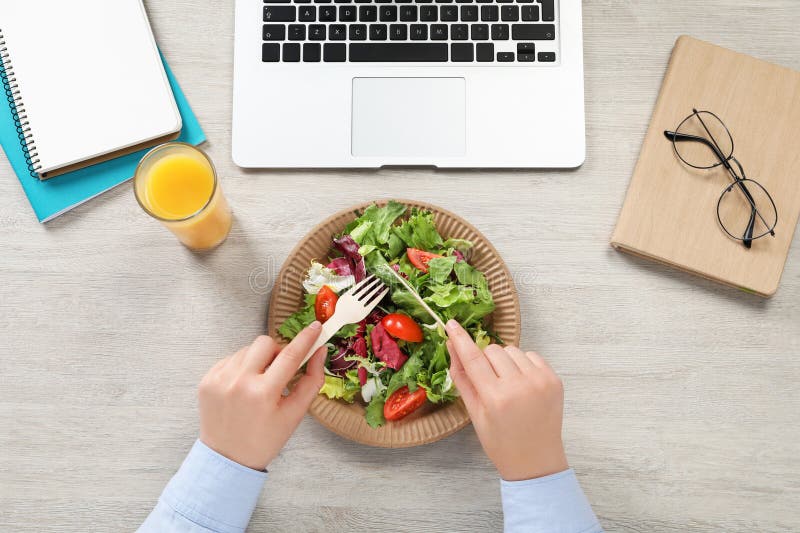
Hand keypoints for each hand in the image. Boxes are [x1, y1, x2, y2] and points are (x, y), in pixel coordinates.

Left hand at [198, 322, 325, 470]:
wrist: (227, 459)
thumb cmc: (265, 439)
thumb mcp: (294, 414)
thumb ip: (311, 381)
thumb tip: (320, 352)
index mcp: (263, 393)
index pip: (290, 355)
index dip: (305, 338)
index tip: (315, 326)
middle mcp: (238, 382)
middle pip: (265, 342)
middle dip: (277, 351)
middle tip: (279, 370)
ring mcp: (219, 380)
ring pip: (247, 349)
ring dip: (258, 360)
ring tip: (259, 383)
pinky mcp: (207, 380)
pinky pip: (230, 359)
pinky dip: (241, 367)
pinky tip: (243, 387)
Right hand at [446, 320, 567, 481]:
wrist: (536, 461)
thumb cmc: (500, 442)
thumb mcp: (474, 413)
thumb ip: (462, 378)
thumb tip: (452, 347)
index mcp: (496, 398)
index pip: (473, 359)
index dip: (460, 339)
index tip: (451, 324)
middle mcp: (520, 386)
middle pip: (493, 350)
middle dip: (486, 361)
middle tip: (488, 382)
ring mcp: (540, 381)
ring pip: (512, 351)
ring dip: (505, 362)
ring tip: (507, 385)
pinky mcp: (554, 380)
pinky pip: (531, 356)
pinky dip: (523, 365)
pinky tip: (522, 385)